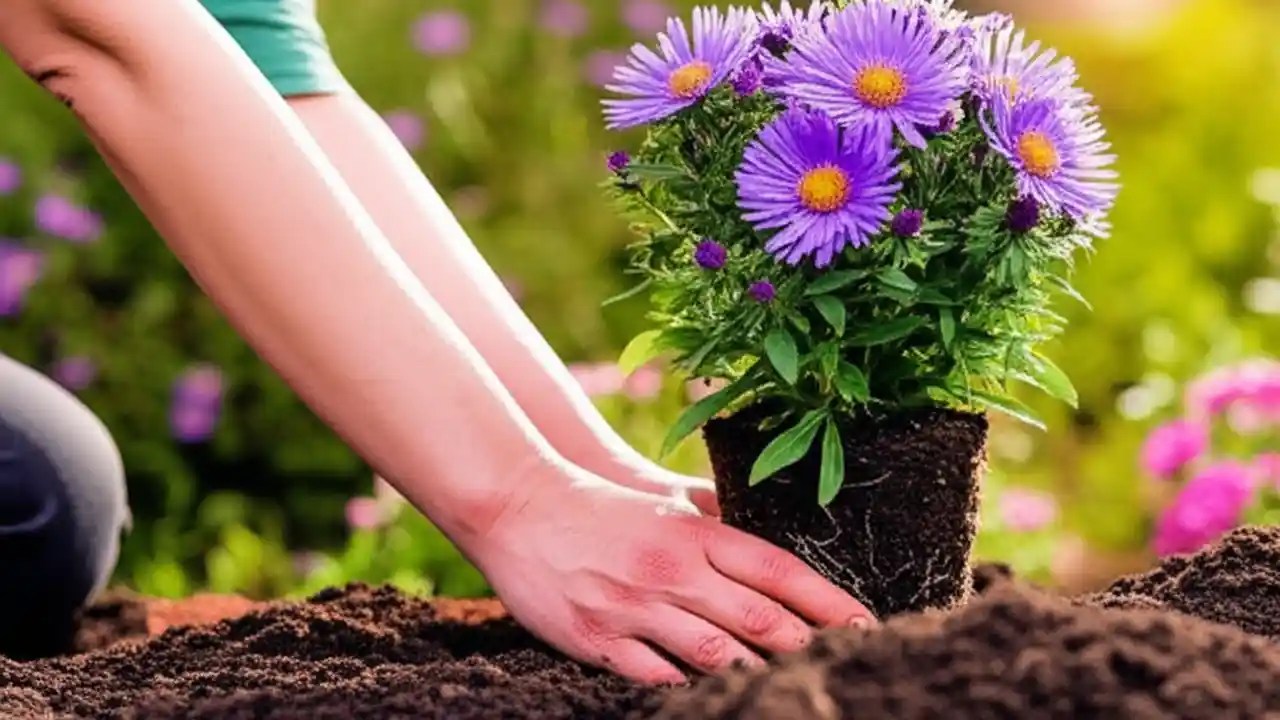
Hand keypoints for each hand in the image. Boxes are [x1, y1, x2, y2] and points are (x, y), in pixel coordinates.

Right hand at [467, 464, 875, 684]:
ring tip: (791, 689)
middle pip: (757, 618)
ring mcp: (634, 606)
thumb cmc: (606, 502)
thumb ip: (722, 516)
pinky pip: (652, 674)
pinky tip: (713, 699)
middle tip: (848, 664)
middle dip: (809, 646)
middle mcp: (673, 569)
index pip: (778, 570)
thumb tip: (774, 534)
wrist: (522, 502)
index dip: (827, 600)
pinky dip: (685, 688)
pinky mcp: (596, 636)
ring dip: (757, 674)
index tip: (864, 623)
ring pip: (712, 653)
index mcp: (696, 533)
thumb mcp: (670, 496)